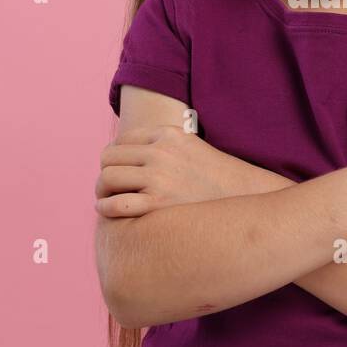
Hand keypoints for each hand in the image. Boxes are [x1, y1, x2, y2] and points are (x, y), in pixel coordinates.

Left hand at [94, 125, 253, 217]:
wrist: (244, 199)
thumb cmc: (215, 179)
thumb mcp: (191, 148)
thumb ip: (164, 144)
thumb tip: (129, 150)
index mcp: (168, 135)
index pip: (122, 141)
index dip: (114, 158)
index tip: (117, 171)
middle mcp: (161, 153)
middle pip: (109, 158)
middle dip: (105, 173)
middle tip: (108, 188)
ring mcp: (159, 178)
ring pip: (107, 179)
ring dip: (101, 191)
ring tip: (106, 200)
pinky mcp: (158, 205)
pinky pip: (115, 204)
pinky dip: (105, 208)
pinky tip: (108, 211)